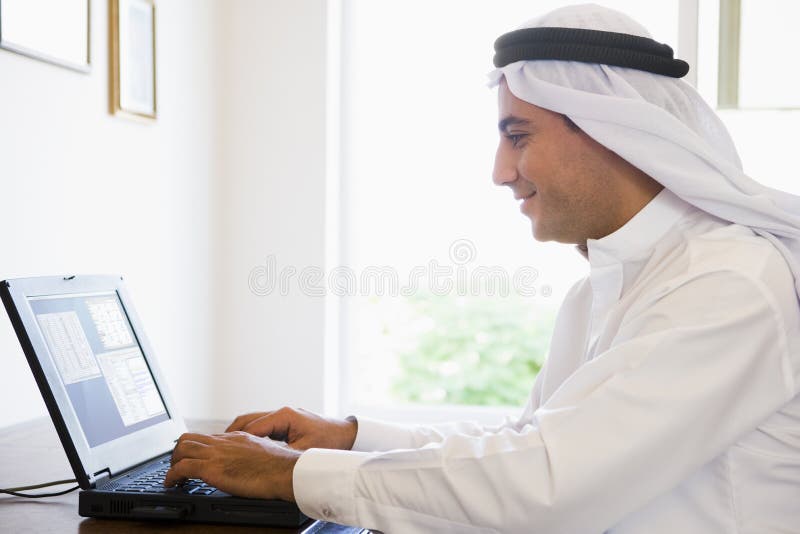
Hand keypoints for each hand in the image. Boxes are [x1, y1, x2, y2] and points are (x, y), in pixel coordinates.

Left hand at [164, 431, 300, 501]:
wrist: (285, 471)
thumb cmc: (281, 467)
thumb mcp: (263, 454)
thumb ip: (250, 455)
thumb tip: (248, 464)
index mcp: (236, 438)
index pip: (207, 437)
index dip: (195, 448)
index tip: (192, 457)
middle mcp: (224, 442)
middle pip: (189, 437)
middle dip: (178, 452)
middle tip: (177, 466)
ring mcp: (216, 453)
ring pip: (181, 448)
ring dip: (172, 462)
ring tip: (172, 476)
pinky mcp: (212, 468)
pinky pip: (182, 468)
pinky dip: (171, 476)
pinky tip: (171, 484)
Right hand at [226, 407, 357, 450]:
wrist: (347, 434)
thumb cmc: (330, 442)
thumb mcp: (304, 452)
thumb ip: (282, 455)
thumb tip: (262, 461)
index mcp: (284, 416)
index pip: (251, 426)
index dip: (235, 439)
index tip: (222, 450)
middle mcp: (281, 413)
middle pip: (246, 420)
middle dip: (230, 434)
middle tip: (217, 449)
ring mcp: (282, 416)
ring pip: (252, 421)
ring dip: (238, 434)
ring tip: (225, 449)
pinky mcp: (285, 422)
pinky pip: (260, 426)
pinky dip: (249, 435)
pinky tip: (243, 448)